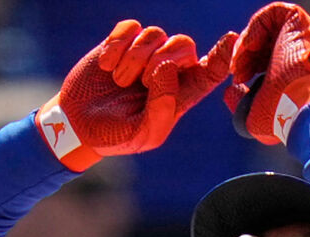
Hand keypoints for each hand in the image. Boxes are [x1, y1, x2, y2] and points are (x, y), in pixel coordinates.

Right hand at [36, 21, 237, 169]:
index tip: (232, 39)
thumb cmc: (116, 136)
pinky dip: (117, 46)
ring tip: (119, 81)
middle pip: (183, 44)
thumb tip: (166, 67)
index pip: (210, 71)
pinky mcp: (122, 41)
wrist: (78, 124)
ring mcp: (145, 53)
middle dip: (162, 59)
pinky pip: (130, 27)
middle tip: (141, 81)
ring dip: (134, 58)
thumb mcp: (143, 135)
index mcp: (181, 94)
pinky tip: (107, 66)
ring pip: (155, 34)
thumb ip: (162, 110)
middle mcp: (167, 70)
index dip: (222, 55)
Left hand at [224, 2, 309, 145]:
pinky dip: (255, 28)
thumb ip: (241, 101)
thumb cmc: (282, 118)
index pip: (267, 58)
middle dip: (245, 55)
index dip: (248, 64)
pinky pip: (273, 13)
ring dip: (247, 42)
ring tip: (239, 61)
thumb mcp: (255, 114)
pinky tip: (249, 47)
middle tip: (236, 71)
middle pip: (266, 42)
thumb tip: (229, 92)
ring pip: (269, 26)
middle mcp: (301, 52)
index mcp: (295, 72)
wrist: (300, 108)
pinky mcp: (300, 23)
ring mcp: (303, 36)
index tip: (238, 78)